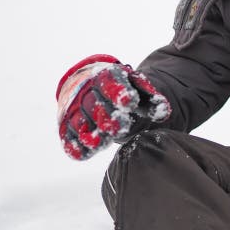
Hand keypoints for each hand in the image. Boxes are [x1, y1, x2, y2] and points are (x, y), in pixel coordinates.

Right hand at [56, 54, 170, 159]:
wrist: (88, 82)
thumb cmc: (120, 87)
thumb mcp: (136, 85)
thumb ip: (151, 96)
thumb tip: (163, 111)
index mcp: (105, 76)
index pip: (111, 83)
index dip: (119, 92)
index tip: (130, 101)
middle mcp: (86, 91)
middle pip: (94, 105)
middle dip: (107, 117)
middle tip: (120, 126)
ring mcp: (74, 110)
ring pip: (79, 123)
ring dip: (90, 134)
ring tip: (104, 142)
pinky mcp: (66, 127)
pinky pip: (68, 138)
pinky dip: (75, 146)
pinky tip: (85, 152)